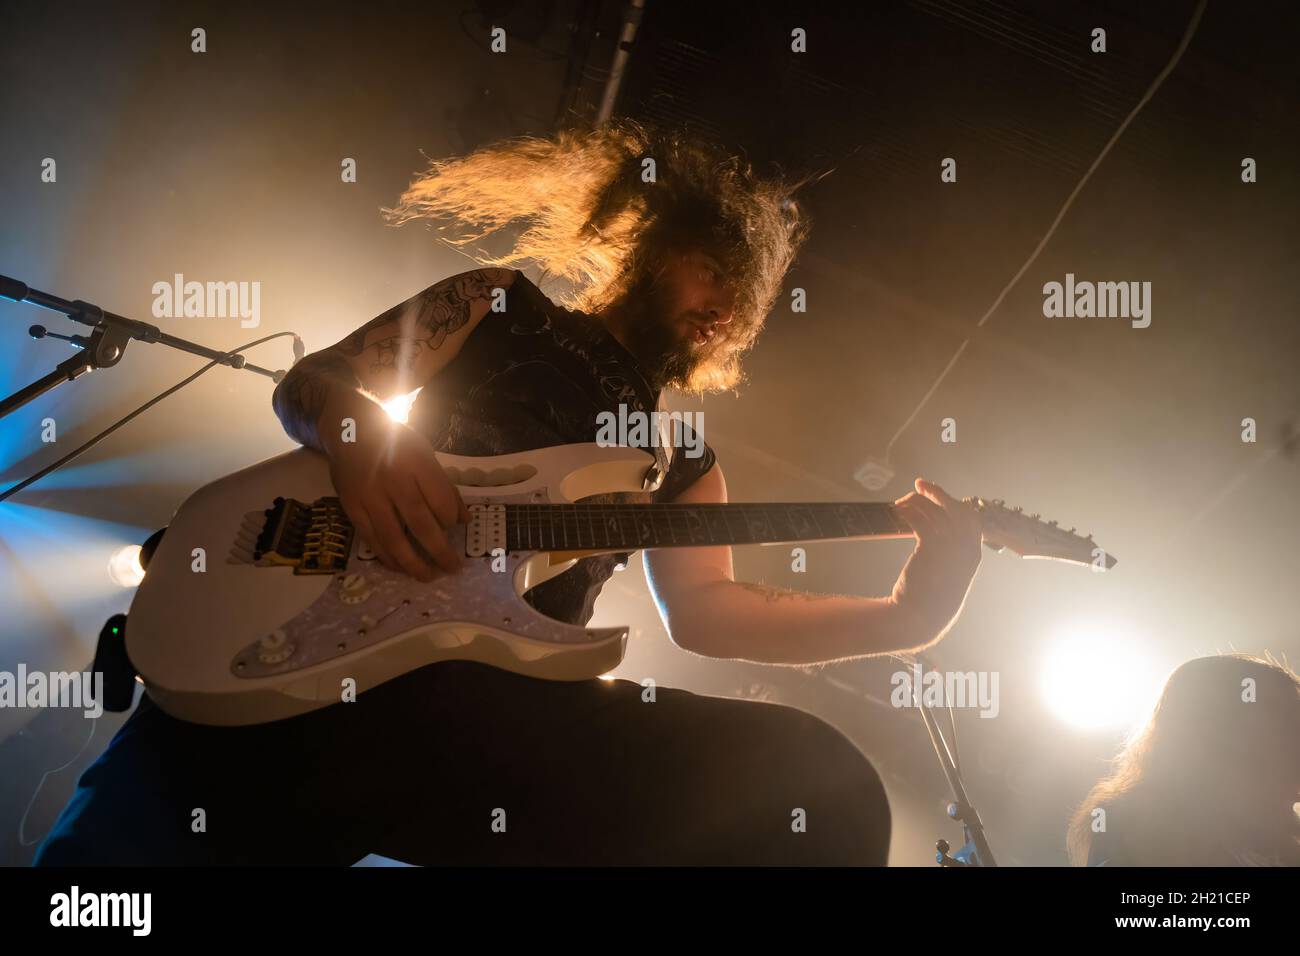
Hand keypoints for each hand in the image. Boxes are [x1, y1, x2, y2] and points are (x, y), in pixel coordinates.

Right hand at [322, 401, 467, 580]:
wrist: (349, 430)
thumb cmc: (395, 441)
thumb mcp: (425, 452)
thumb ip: (443, 485)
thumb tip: (464, 519)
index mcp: (416, 463)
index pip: (441, 500)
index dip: (451, 519)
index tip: (456, 526)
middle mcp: (393, 480)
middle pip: (420, 523)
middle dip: (440, 551)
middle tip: (453, 568)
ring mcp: (369, 496)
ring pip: (393, 538)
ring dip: (413, 563)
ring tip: (429, 577)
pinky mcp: (351, 507)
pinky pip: (371, 539)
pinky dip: (387, 556)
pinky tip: (400, 567)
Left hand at [890, 477, 983, 641]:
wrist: (919, 619)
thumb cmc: (931, 602)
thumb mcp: (949, 578)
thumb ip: (950, 558)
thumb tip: (939, 541)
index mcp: (973, 555)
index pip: (970, 519)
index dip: (954, 505)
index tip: (939, 498)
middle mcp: (965, 548)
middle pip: (956, 508)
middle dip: (938, 493)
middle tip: (920, 485)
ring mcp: (948, 547)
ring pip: (935, 511)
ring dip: (917, 501)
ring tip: (901, 501)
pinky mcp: (928, 548)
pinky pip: (919, 520)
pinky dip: (908, 511)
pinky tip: (897, 511)